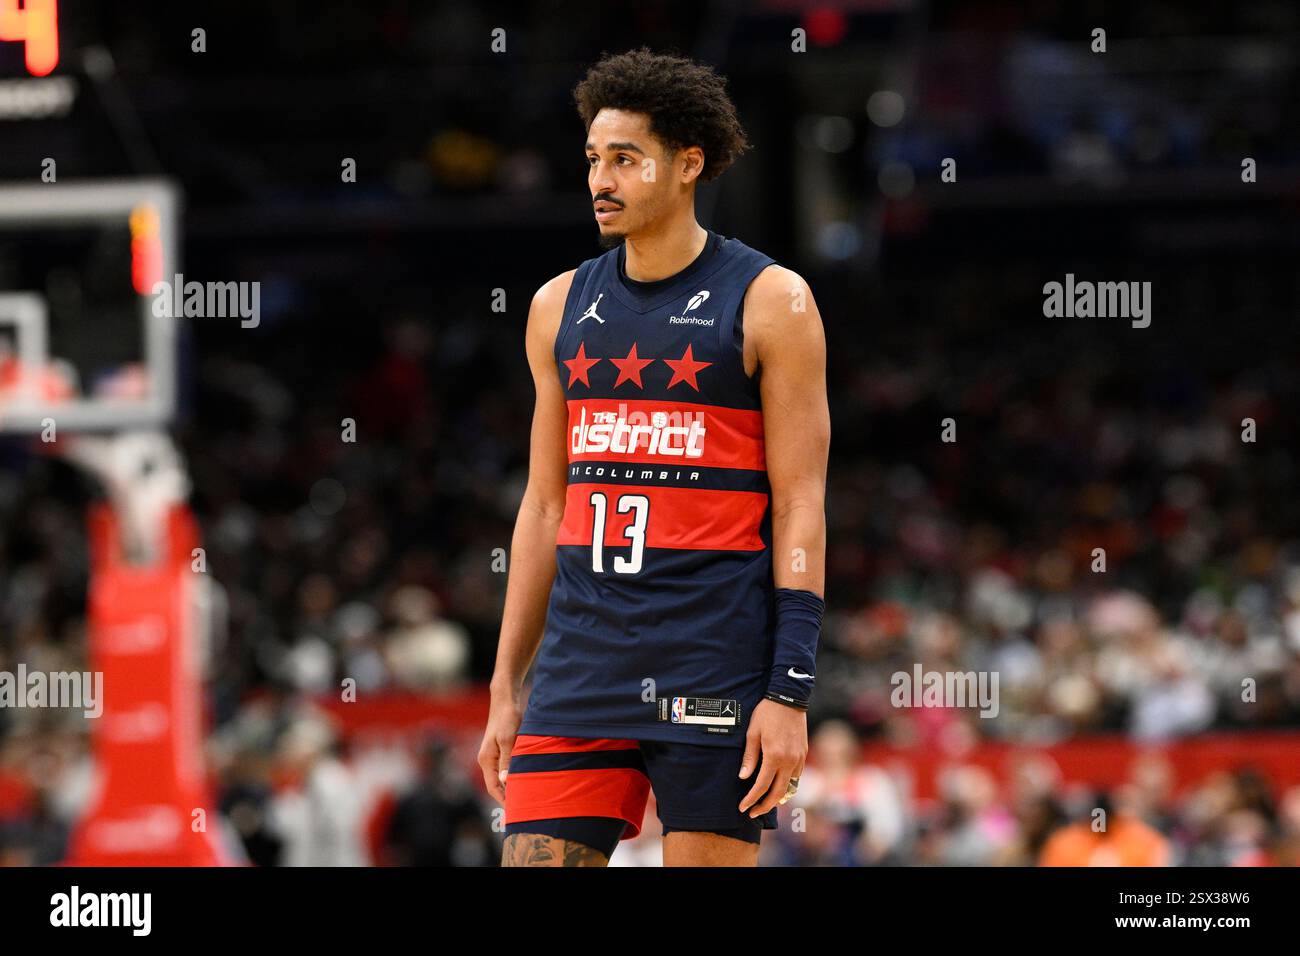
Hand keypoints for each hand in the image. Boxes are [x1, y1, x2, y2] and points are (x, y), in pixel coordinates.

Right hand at [477, 688, 522, 803]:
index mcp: (486, 759)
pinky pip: (506, 768)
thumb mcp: (508, 739)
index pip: (493, 787)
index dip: (503, 800)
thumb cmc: (507, 717)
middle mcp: (487, 759)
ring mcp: (494, 755)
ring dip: (512, 787)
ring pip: (502, 777)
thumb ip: (507, 760)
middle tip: (522, 809)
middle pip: (497, 785)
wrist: (506, 699)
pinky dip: (514, 776)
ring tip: (526, 798)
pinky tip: (525, 780)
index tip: (515, 811)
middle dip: (508, 797)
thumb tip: (506, 781)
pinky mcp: (502, 749)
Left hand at [737, 698, 806, 817]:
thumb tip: (743, 777)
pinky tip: (779, 785)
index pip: (762, 786)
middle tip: (753, 812)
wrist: (789, 698)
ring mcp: (799, 758)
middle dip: (764, 805)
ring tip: (765, 802)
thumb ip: (750, 757)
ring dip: (778, 797)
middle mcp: (789, 761)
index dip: (751, 799)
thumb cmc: (767, 713)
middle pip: (778, 793)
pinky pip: (796, 776)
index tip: (743, 807)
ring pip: (790, 787)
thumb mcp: (753, 733)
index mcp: (774, 756)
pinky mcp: (804, 753)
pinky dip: (787, 785)